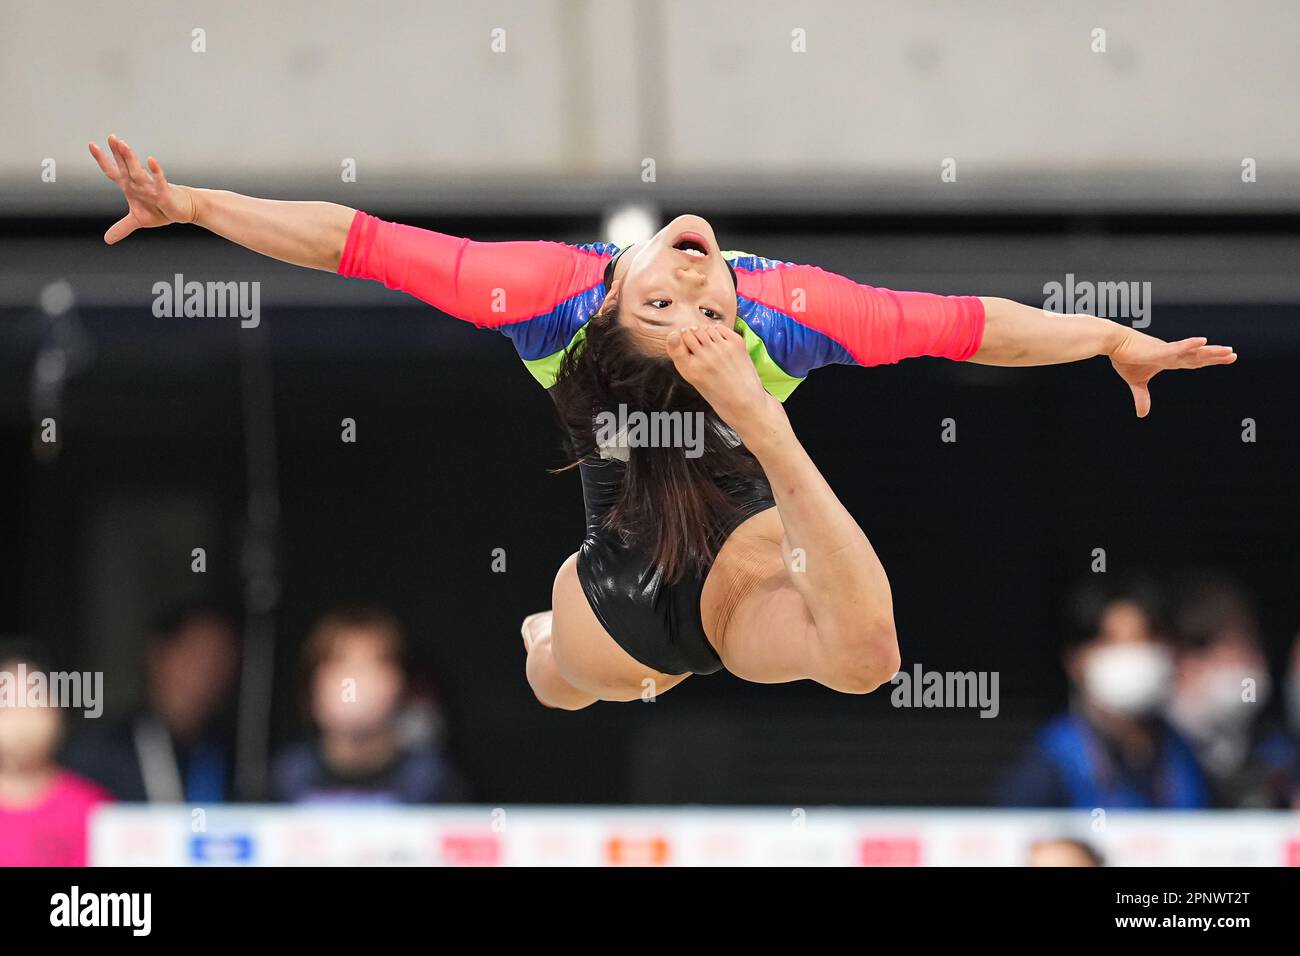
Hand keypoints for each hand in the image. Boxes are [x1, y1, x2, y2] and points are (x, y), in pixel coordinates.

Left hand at [88, 134, 196, 243]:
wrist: (183, 209)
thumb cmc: (160, 209)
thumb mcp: (138, 220)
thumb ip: (122, 227)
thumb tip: (107, 240)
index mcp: (129, 186)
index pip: (113, 171)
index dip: (102, 159)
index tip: (92, 145)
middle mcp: (138, 183)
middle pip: (125, 166)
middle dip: (117, 152)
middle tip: (112, 137)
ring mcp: (151, 187)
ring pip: (137, 172)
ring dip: (129, 159)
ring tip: (122, 145)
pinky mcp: (164, 193)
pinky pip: (159, 180)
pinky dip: (155, 171)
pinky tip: (151, 160)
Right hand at [666, 324, 784, 440]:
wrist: (744, 401)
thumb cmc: (717, 392)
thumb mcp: (692, 379)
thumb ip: (681, 357)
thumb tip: (675, 334)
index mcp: (690, 368)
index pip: (675, 339)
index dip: (677, 337)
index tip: (679, 339)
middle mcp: (705, 357)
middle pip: (689, 331)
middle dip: (691, 335)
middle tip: (698, 346)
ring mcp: (721, 349)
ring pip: (705, 328)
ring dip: (704, 333)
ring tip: (710, 347)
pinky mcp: (736, 343)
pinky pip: (719, 328)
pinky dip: (717, 332)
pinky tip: (719, 344)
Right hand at [1109, 328, 1235, 416]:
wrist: (1113, 343)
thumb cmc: (1124, 358)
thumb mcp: (1136, 382)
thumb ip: (1142, 397)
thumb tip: (1142, 415)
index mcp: (1169, 360)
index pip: (1193, 361)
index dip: (1209, 360)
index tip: (1225, 358)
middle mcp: (1172, 354)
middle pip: (1198, 356)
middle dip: (1216, 356)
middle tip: (1233, 355)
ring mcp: (1167, 351)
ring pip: (1193, 352)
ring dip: (1210, 352)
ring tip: (1228, 351)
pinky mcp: (1159, 350)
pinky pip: (1178, 347)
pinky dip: (1190, 345)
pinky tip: (1203, 341)